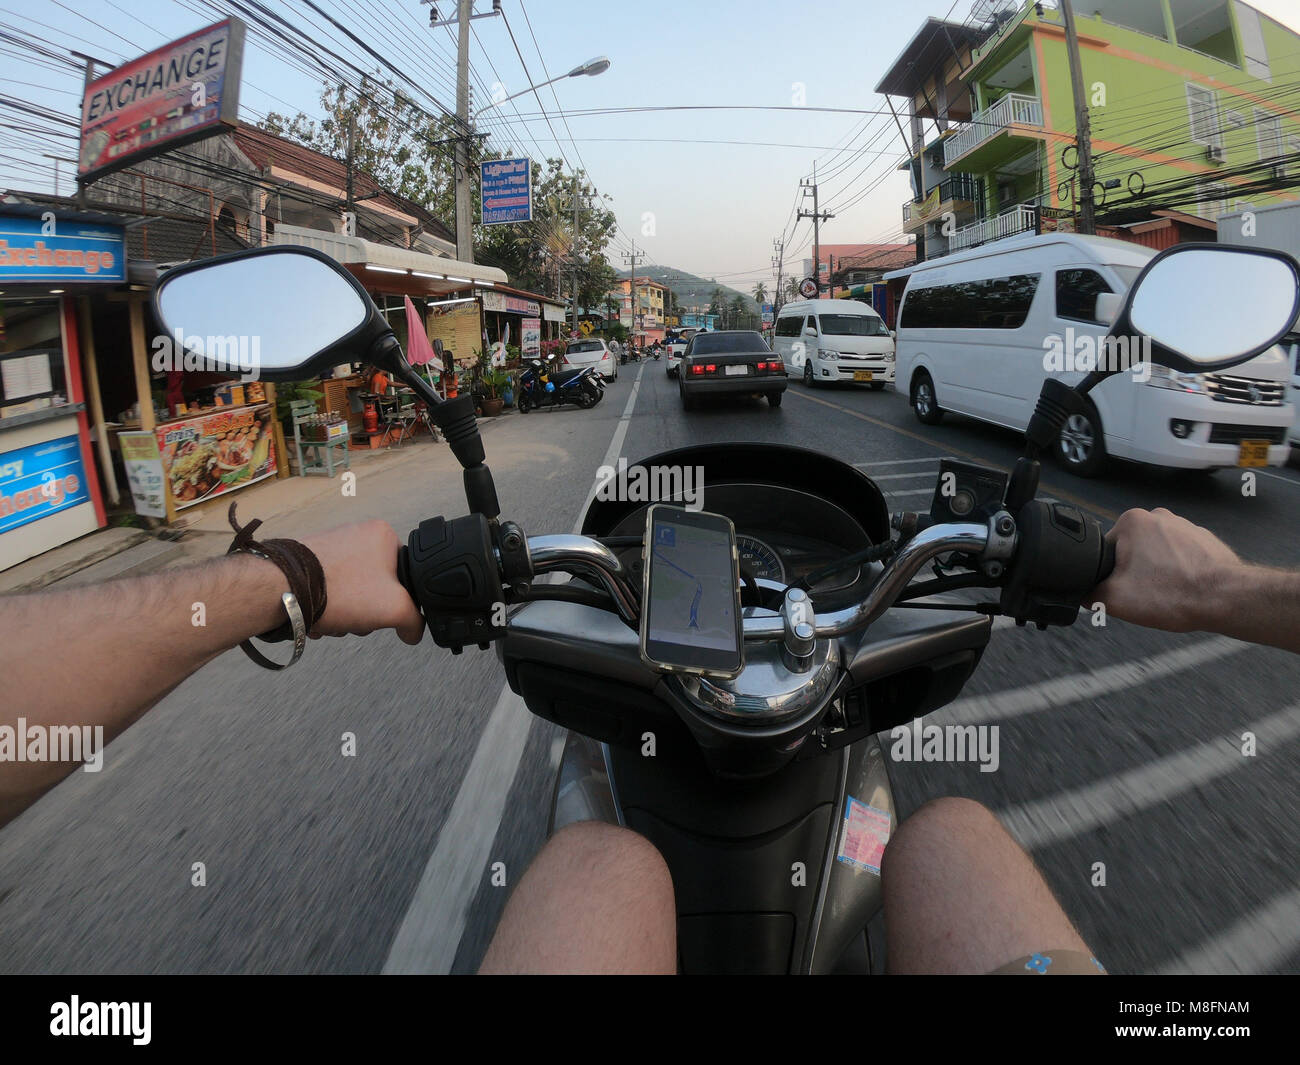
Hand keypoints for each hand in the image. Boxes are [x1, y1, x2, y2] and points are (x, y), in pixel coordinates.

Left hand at [301, 520, 424, 644]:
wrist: (284, 590)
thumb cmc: (340, 590)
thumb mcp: (395, 608)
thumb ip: (415, 621)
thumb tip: (412, 632)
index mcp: (383, 534)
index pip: (405, 575)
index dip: (397, 600)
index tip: (381, 611)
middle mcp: (357, 533)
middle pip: (377, 586)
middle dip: (366, 611)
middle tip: (355, 617)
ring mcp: (331, 545)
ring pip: (353, 591)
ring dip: (346, 614)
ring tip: (332, 619)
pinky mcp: (310, 561)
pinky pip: (330, 590)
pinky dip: (327, 608)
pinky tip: (318, 617)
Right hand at [1093, 508, 1241, 631]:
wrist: (1225, 599)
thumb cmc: (1173, 594)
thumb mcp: (1113, 599)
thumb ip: (1088, 593)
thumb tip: (1084, 592)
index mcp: (1132, 521)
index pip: (1105, 549)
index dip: (1109, 574)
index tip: (1123, 589)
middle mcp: (1158, 516)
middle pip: (1131, 550)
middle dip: (1134, 572)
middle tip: (1145, 594)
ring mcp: (1185, 526)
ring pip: (1156, 553)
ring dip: (1157, 572)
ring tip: (1167, 593)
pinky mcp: (1205, 540)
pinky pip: (1181, 557)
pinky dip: (1179, 572)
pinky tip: (1184, 590)